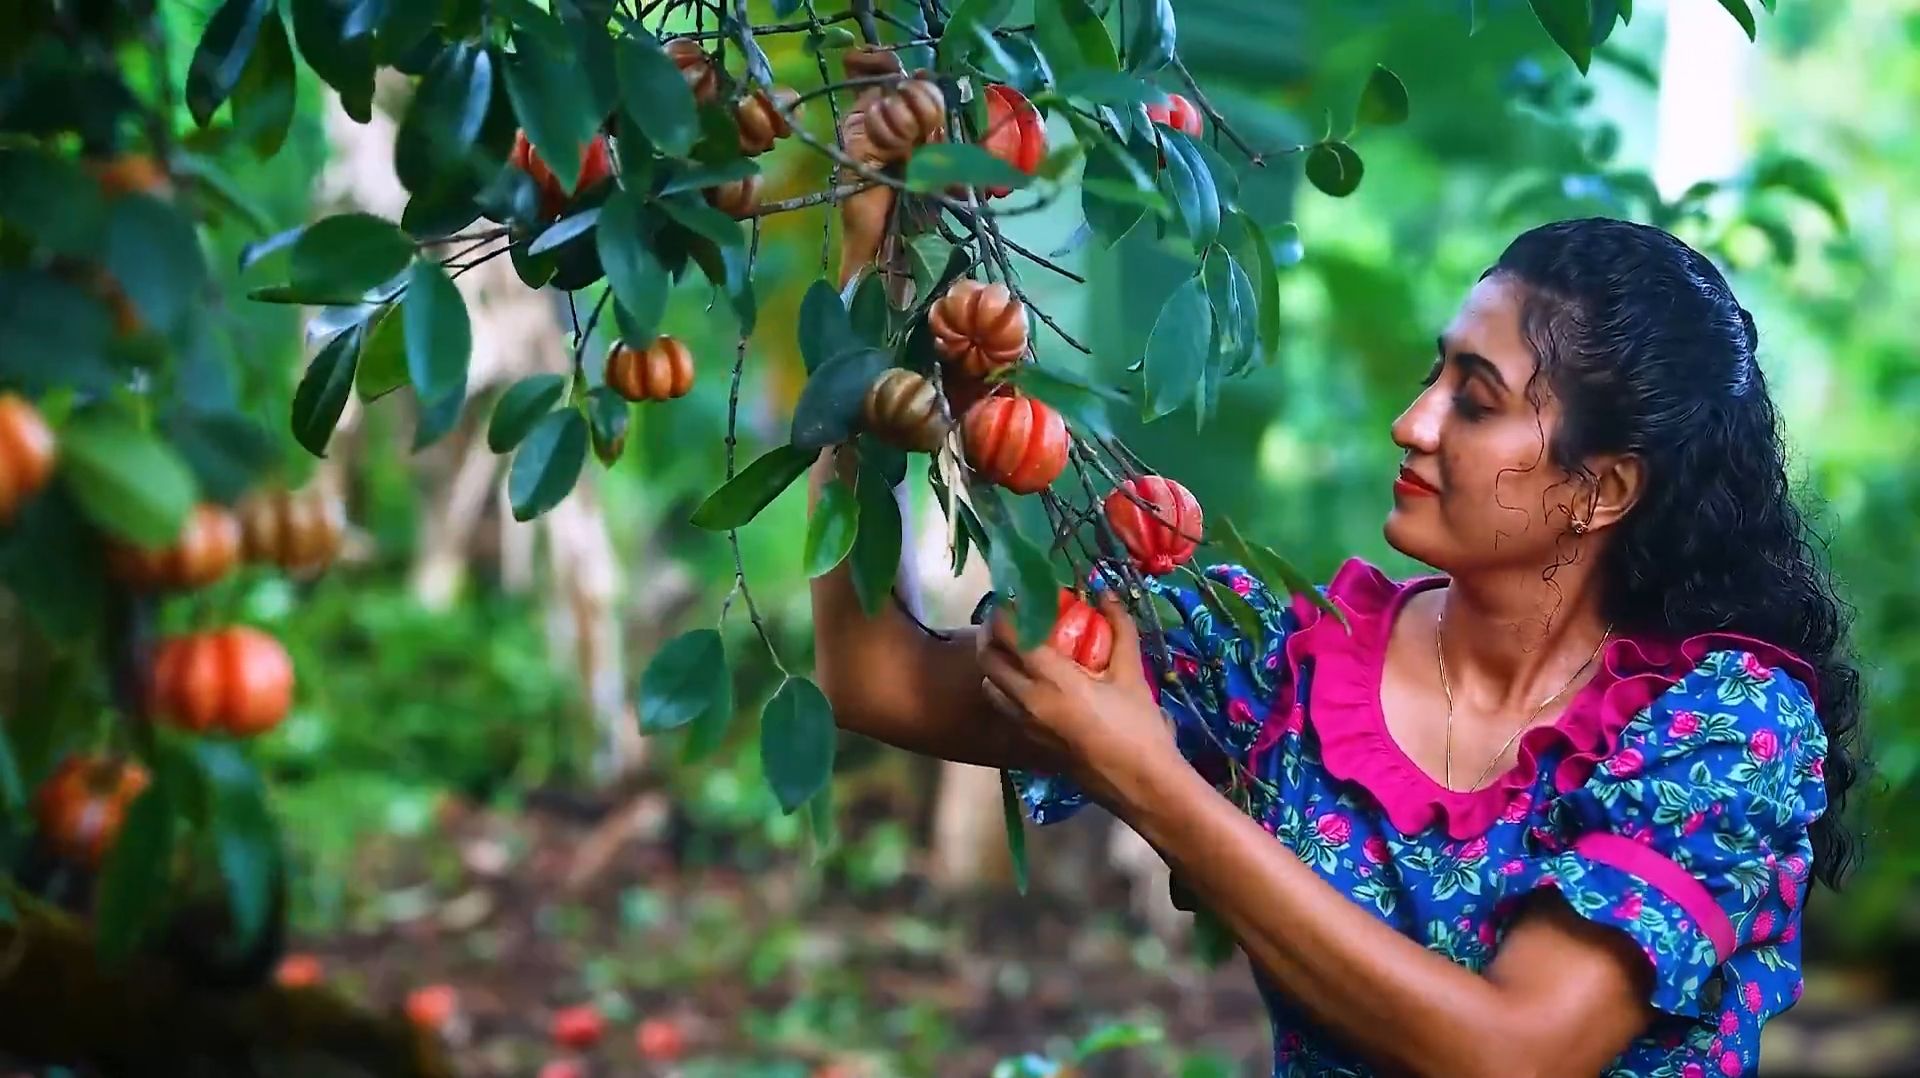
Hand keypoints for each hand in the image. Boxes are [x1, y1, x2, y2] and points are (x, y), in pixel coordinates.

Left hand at [977, 592, 1177, 796]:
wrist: (1141, 785)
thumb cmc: (1139, 728)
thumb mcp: (1132, 675)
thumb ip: (1119, 630)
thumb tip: (1107, 594)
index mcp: (1053, 681)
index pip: (1010, 637)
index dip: (1003, 612)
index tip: (1011, 595)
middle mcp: (1028, 702)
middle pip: (988, 659)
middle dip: (991, 633)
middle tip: (1006, 617)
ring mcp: (1025, 725)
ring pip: (990, 685)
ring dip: (994, 663)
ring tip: (1015, 648)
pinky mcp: (1029, 742)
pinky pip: (1004, 707)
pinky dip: (1005, 687)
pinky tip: (1029, 681)